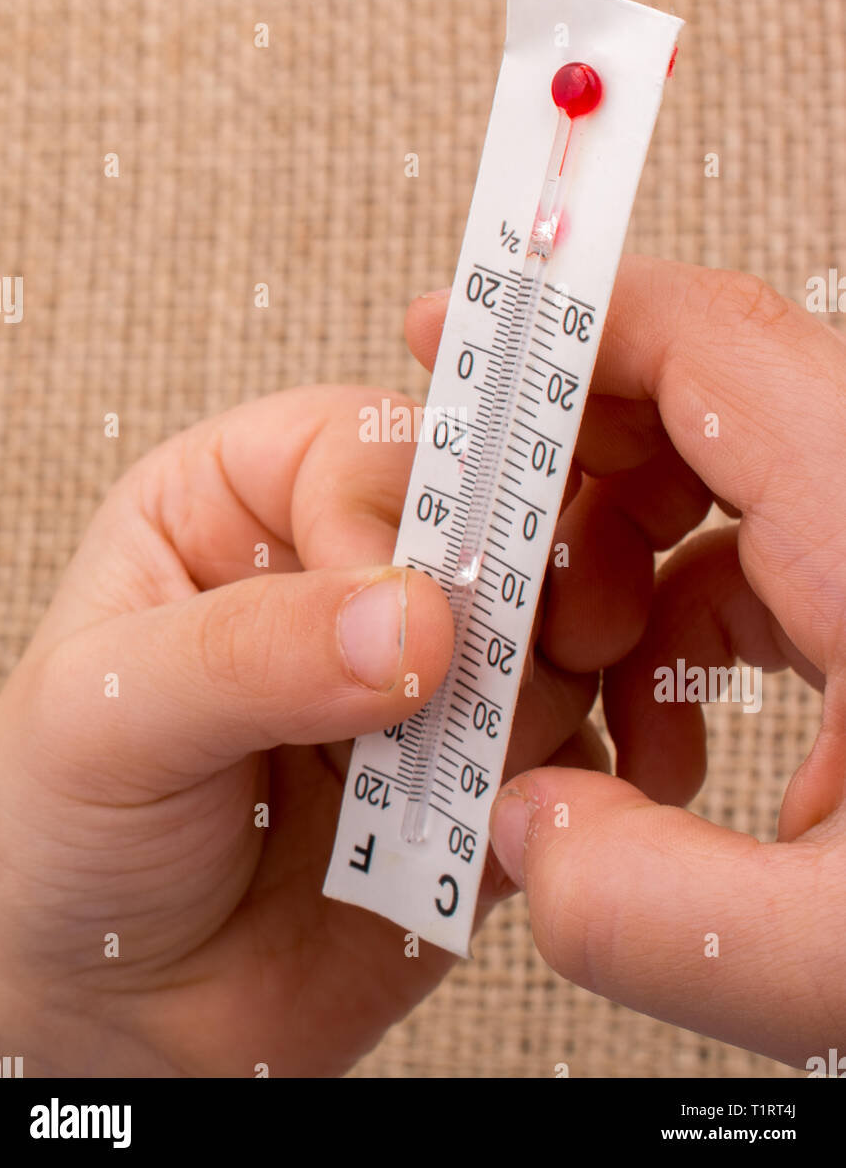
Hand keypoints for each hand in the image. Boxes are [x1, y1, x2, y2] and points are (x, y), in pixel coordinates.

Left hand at [0, 383, 600, 1076]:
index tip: (405, 620)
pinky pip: (570, 752)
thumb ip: (247, 651)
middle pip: (487, 520)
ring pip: (546, 633)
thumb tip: (416, 621)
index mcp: (242, 502)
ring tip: (450, 775)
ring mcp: (424, 675)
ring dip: (525, 702)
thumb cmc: (66, 831)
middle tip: (501, 666)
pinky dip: (556, 787)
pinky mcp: (478, 774)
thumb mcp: (106, 718)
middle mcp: (346, 572)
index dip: (404, 514)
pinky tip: (496, 829)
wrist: (112, 1009)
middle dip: (514, 590)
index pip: (366, 447)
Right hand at [412, 257, 843, 1068]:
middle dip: (570, 473)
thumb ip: (657, 910)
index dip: (562, 322)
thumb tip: (532, 838)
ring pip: (730, 485)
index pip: (702, 342)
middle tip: (489, 557)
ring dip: (628, 564)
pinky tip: (679, 735)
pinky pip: (775, 561)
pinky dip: (693, 622)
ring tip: (586, 680)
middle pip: (701, 401)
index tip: (458, 329)